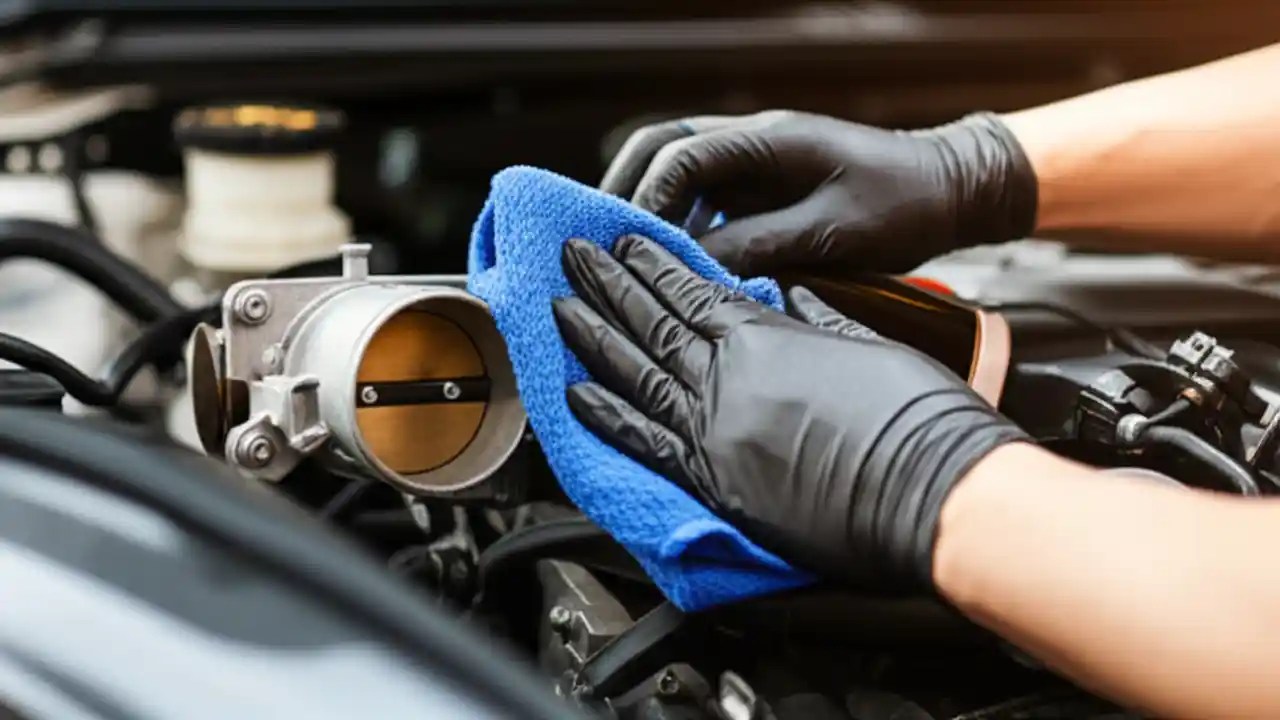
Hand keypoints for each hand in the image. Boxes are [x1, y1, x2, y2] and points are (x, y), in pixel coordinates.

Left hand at [552, 234, 1027, 590]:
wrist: (928, 484)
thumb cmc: (915, 416)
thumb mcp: (869, 344)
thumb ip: (819, 319)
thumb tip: (789, 296)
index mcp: (766, 336)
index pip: (693, 289)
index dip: (652, 264)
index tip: (622, 241)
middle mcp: (728, 375)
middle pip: (651, 321)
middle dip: (606, 284)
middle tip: (571, 254)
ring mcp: (714, 427)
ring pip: (635, 371)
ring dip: (593, 336)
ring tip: (559, 308)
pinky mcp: (713, 479)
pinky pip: (643, 440)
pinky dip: (605, 415)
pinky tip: (574, 393)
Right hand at [600, 111, 1036, 274]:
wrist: (950, 192)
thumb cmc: (904, 204)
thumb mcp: (831, 232)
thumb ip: (759, 245)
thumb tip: (694, 268)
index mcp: (767, 140)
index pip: (679, 155)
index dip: (645, 199)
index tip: (628, 242)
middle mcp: (753, 142)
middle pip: (662, 148)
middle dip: (626, 190)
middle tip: (602, 238)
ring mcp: (756, 160)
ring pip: (677, 169)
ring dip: (648, 206)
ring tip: (626, 252)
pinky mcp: (763, 184)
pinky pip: (703, 193)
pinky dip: (678, 221)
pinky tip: (673, 258)